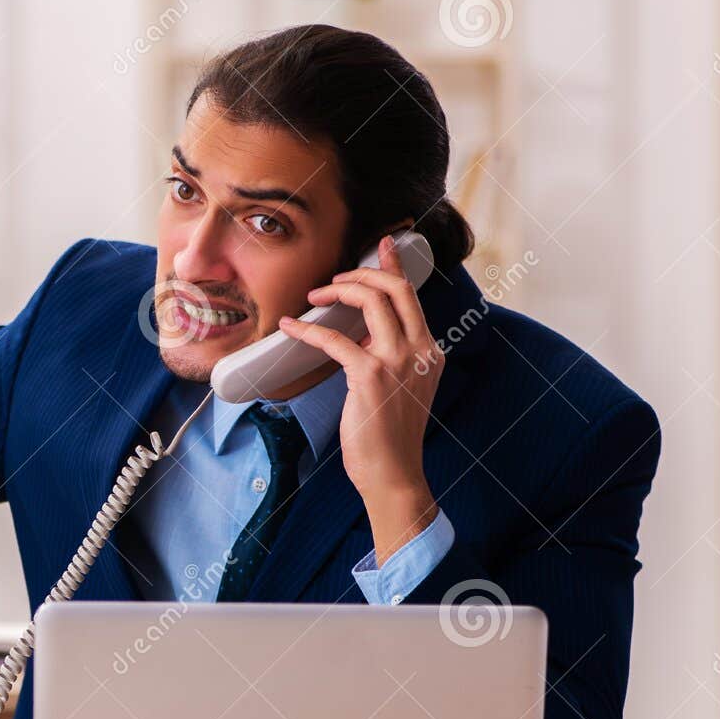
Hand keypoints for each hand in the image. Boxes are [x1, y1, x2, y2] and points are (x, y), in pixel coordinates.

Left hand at [277, 234, 444, 563]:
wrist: (393, 474)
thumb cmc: (389, 437)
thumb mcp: (399, 388)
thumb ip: (389, 358)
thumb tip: (363, 335)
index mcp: (429, 351)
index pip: (412, 296)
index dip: (395, 266)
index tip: (382, 245)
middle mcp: (420, 351)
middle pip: (395, 289)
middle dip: (361, 274)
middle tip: (333, 278)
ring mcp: (398, 362)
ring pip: (372, 302)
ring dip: (338, 291)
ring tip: (313, 295)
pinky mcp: (370, 376)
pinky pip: (335, 338)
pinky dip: (309, 329)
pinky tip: (290, 328)